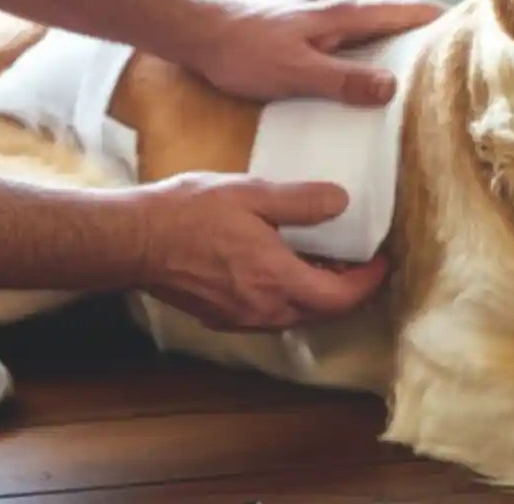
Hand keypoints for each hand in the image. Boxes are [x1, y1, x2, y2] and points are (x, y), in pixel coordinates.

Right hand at [135, 172, 387, 329]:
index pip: (341, 298)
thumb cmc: (187, 214)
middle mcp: (263, 310)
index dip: (368, 282)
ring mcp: (240, 319)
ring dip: (317, 294)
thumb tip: (341, 201)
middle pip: (323, 312)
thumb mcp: (251, 194)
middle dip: (347, 290)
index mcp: (276, 280)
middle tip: (357, 260)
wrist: (133, 240)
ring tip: (324, 261)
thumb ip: (300, 201)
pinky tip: (284, 269)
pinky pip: (271, 315)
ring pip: (297, 316)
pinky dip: (290, 297)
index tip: (381, 262)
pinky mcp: (221, 317)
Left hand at [187, 0, 445, 105]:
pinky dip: (367, 10)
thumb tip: (392, 86)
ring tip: (411, 24)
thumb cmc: (242, 54)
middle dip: (420, 7)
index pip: (401, 7)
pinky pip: (345, 3)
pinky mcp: (295, 5)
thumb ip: (344, 82)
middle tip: (446, 26)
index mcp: (340, 13)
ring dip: (394, 6)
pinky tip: (358, 27)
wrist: (194, 28)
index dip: (434, 14)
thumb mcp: (296, 75)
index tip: (465, 23)